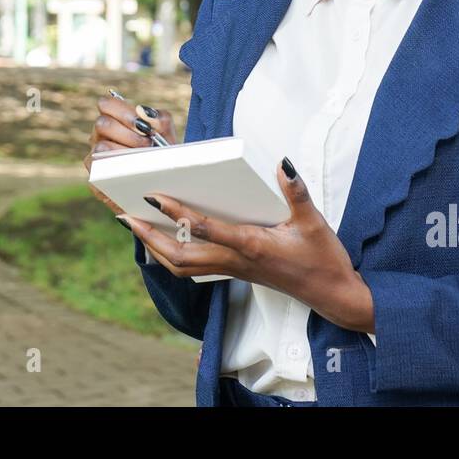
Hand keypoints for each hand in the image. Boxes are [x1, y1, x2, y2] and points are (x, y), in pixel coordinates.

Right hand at [82, 94, 177, 182]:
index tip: (143, 126)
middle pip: (102, 123)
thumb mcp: (166, 133)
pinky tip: (136, 172)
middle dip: (129, 135)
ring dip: (125, 153)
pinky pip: (100, 170)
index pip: (106, 104)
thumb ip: (160, 119)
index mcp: (114, 119)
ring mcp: (95, 155)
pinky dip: (120, 170)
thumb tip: (144, 112)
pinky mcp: (95, 176)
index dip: (123, 112)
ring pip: (100, 147)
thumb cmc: (161, 152)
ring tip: (144, 160)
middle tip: (148, 144)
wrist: (163, 181)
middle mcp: (100, 135)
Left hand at [120, 158, 373, 332]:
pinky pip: (194, 268)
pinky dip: (172, 256)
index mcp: (251, 246)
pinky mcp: (236, 272)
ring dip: (155, 249)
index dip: (177, 213)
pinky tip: (164, 241)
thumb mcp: (313, 221)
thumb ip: (296, 192)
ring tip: (136, 227)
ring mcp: (233, 269)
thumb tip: (282, 164)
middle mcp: (236, 261)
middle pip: (180, 256)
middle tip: (127, 216)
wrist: (331, 294)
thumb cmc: (322, 259)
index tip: (155, 195)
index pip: (205, 229)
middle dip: (149, 237)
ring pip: (182, 266)